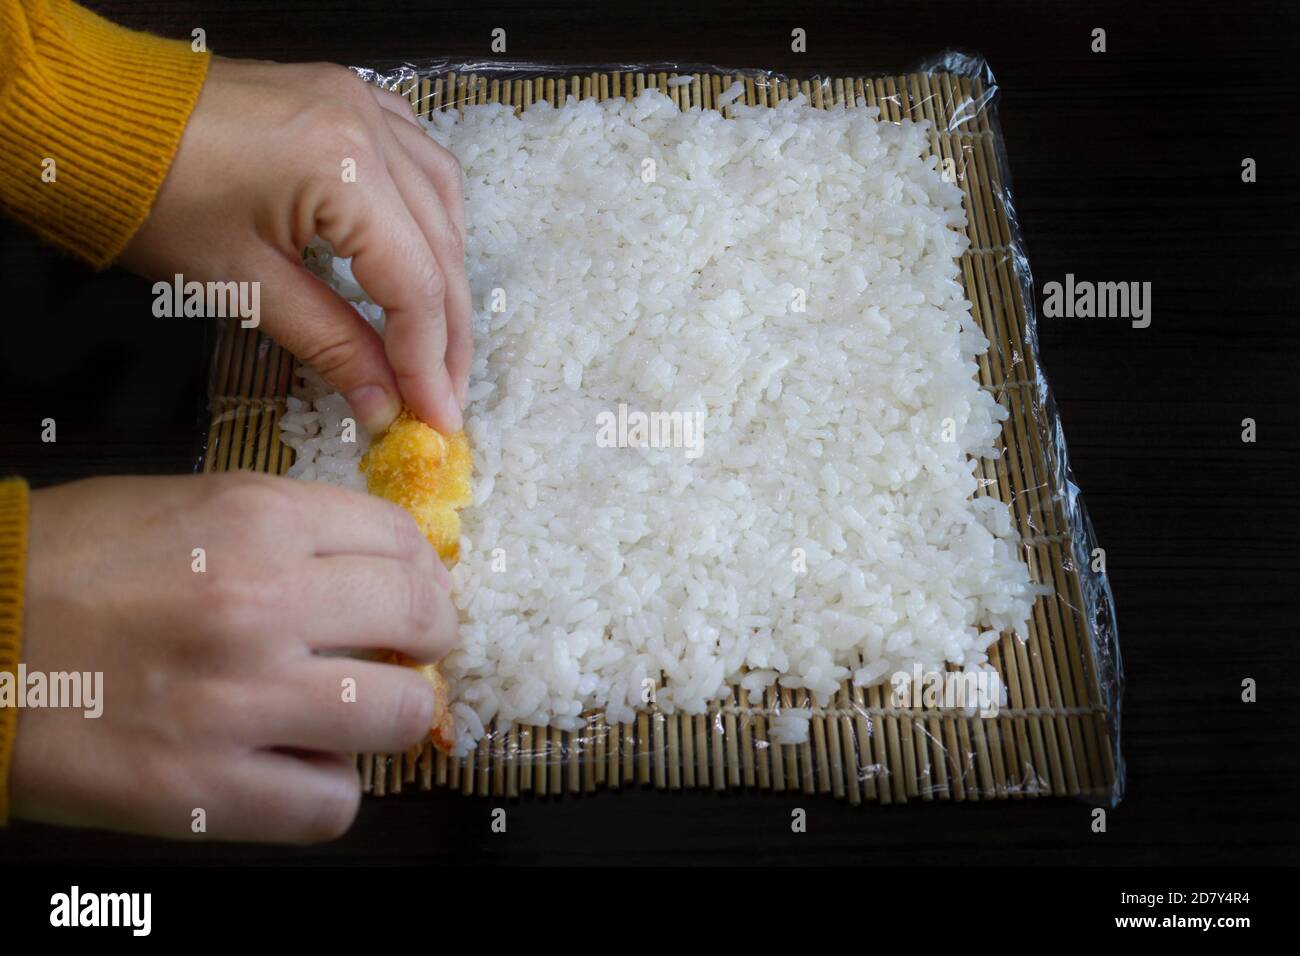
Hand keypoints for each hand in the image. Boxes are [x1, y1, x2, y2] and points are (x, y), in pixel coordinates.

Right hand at [10, 474, 458, 842]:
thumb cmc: (63, 568)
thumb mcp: (180, 507)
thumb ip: (285, 532)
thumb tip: (377, 569)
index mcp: (252, 520)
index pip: (400, 539)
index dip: (422, 570)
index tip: (415, 591)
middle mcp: (258, 603)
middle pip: (422, 619)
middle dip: (428, 637)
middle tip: (406, 649)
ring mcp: (234, 701)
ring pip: (400, 714)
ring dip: (391, 714)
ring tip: (356, 709)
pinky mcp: (199, 790)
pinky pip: (331, 804)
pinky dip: (327, 790)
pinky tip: (297, 766)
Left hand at [122, 57, 471, 434]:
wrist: (92, 117)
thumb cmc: (151, 196)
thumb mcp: (242, 284)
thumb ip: (330, 344)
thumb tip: (384, 404)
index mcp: (344, 167)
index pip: (415, 284)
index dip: (428, 361)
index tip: (434, 417)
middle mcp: (369, 126)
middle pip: (441, 249)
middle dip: (446, 332)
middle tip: (443, 397)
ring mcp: (363, 102)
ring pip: (443, 202)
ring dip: (445, 274)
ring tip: (436, 339)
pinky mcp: (348, 97)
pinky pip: (418, 159)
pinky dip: (429, 216)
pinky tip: (424, 253)